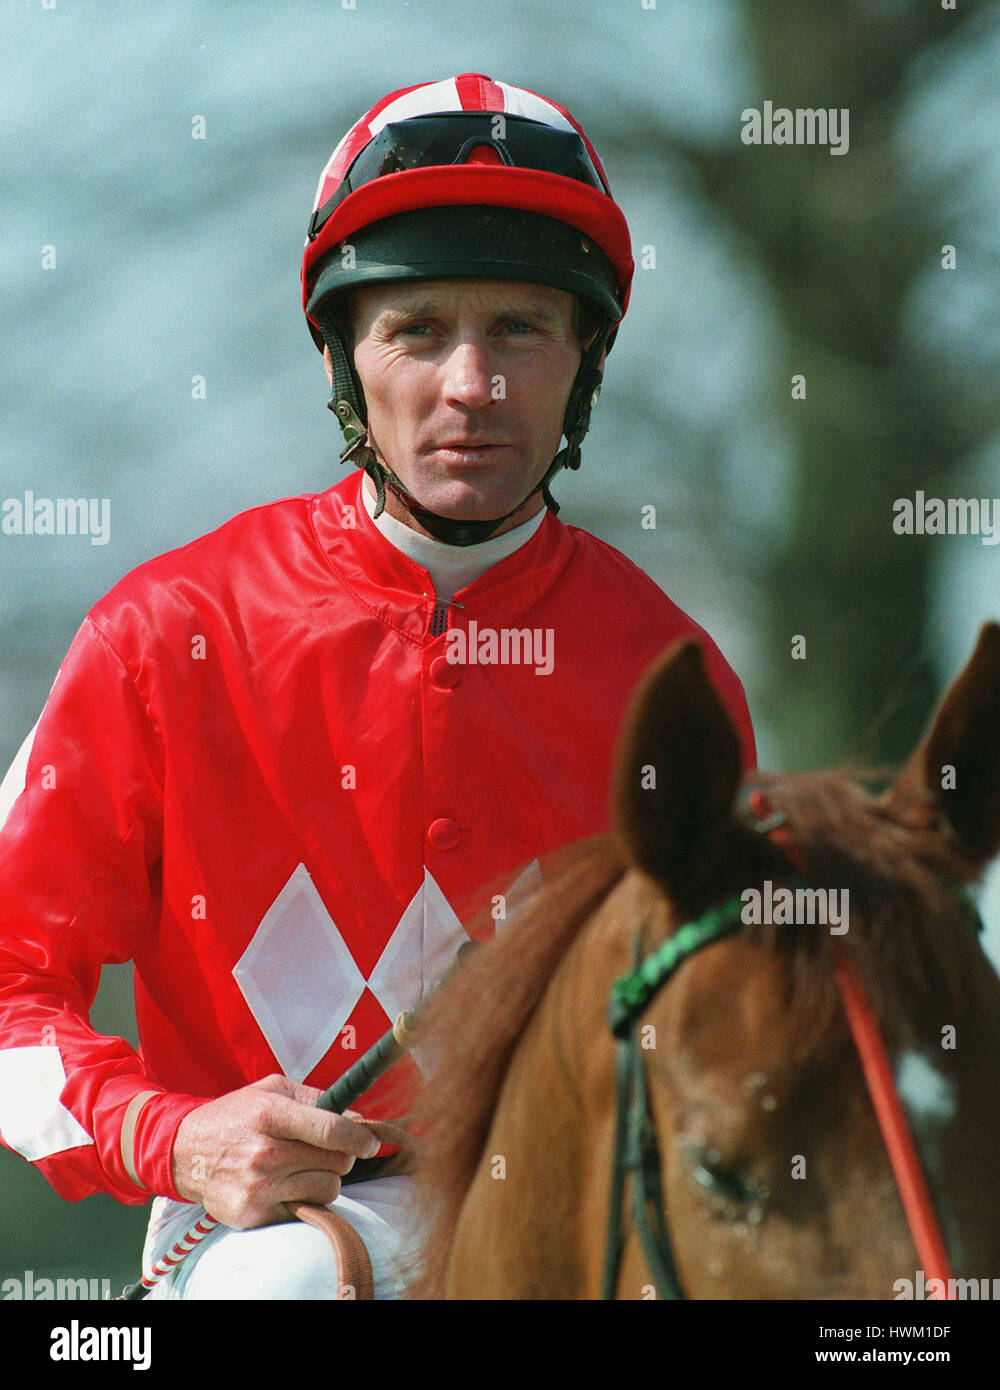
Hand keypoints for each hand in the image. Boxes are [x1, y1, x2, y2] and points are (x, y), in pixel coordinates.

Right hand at [171, 1074, 380, 1228]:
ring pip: (327, 1189)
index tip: (371, 1142)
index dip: (358, 1137)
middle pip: (335, 1162)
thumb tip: (357, 1118)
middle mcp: (265, 1153)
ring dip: (324, 1178)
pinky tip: (285, 1185)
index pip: (330, 1129)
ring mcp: (258, 1188)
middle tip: (325, 1150)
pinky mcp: (253, 1215)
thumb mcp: (271, 1090)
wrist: (185, 1152)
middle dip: (341, 1155)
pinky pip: (304, 1211)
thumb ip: (316, 1099)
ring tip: (302, 1167)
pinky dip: (304, 1199)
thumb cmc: (236, 1115)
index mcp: (271, 1115)